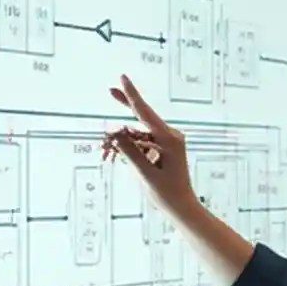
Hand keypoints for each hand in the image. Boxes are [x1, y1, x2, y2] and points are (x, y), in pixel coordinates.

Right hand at [103, 75, 199, 218]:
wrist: (182, 206)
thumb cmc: (167, 193)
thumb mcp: (145, 173)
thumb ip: (130, 152)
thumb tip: (115, 131)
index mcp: (169, 139)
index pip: (146, 113)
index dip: (132, 95)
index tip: (123, 78)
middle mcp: (170, 137)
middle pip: (142, 118)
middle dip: (124, 108)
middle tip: (109, 90)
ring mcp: (167, 143)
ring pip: (138, 135)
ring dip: (121, 141)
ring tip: (104, 154)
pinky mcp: (164, 150)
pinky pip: (142, 143)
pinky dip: (128, 148)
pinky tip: (114, 155)